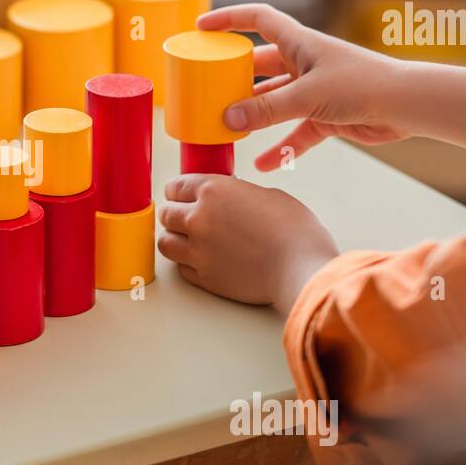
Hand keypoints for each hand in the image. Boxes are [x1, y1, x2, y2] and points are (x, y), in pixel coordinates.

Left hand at [158, 173, 338, 312]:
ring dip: (174, 239)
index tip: (180, 195)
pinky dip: (187, 263)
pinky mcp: (204, 277)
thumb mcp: (267, 195)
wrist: (300, 266)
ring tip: (187, 240)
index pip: (176, 186)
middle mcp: (198, 219)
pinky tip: (201, 259)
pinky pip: (181, 268)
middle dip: (174, 214)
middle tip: (183, 217)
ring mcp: (198, 250)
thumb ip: (238, 195)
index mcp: (213, 191)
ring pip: (165, 243)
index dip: (178, 191)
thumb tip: (231, 200)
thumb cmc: (293, 229)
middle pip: (166, 214)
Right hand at [197, 4, 409, 170]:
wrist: (406, 105)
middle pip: (260, 66)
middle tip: (208, 93)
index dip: (228, 20)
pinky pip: (295, 133)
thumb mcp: (307, 96)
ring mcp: (315, 90)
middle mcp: (304, 62)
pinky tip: (263, 164)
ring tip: (226, 130)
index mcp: (299, 42)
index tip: (201, 29)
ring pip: (274, 102)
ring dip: (254, 117)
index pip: (257, 20)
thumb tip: (227, 120)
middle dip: (235, 79)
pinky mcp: (327, 116)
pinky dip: (281, 148)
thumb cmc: (361, 85)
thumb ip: (266, 110)